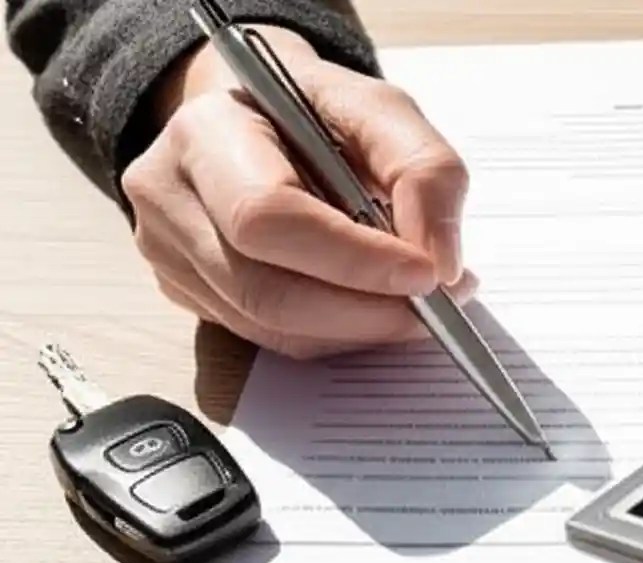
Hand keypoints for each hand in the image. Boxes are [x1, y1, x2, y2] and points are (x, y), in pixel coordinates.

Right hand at [122, 26, 475, 358]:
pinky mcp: (188, 295)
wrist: (260, 119)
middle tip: (436, 307)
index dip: (352, 257)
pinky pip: (269, 339)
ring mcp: (168, 255)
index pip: (266, 215)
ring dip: (358, 329)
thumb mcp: (382, 110)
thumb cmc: (317, 112)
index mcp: (205, 131)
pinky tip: (373, 308)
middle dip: (364, 310)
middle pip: (263, 289)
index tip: (427, 275)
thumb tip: (442, 261)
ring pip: (270, 326)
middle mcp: (167, 197)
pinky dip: (335, 334)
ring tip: (418, 305)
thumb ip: (425, 170)